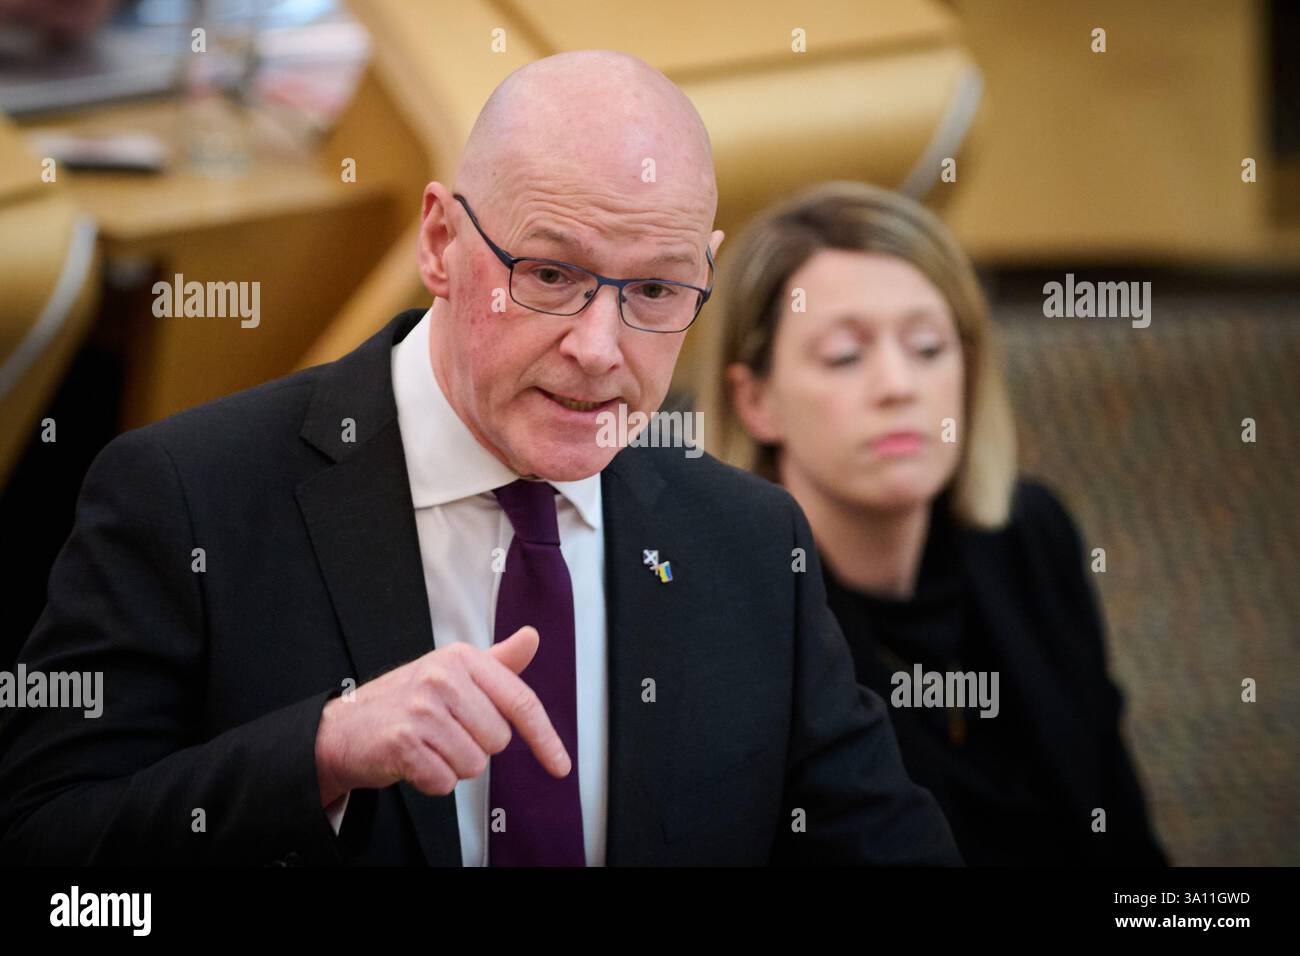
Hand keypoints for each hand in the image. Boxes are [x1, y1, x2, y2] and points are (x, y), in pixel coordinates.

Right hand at [313, 626, 569, 806]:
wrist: (342, 729)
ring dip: (453, 765)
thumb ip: (497, 662)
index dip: (546, 737)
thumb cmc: (405, 701)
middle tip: (445, 733)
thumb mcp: (453, 673)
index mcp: (462, 659)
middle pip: (498, 741)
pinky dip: (432, 781)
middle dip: (476, 747)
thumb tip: (532, 636)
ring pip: (474, 765)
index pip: (520, 701)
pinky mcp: (404, 742)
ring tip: (428, 745)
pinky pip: (445, 782)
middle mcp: (443, 677)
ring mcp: (422, 709)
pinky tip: (414, 761)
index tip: (561, 765)